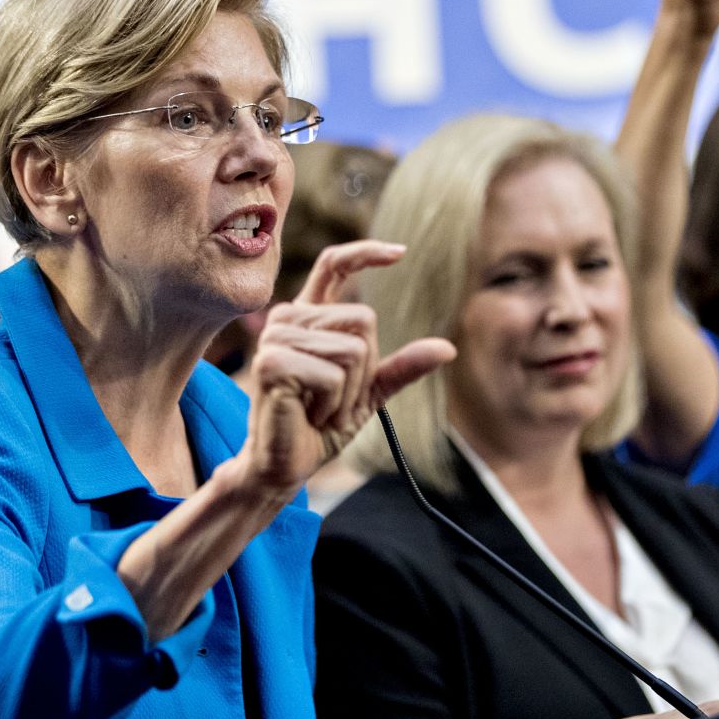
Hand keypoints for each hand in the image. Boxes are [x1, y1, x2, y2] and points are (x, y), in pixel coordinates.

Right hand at [238, 240, 453, 494]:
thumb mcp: (369, 393)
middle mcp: (288, 318)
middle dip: (363, 372)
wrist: (285, 464)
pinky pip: (333, 376)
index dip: (365, 254)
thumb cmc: (320, 426)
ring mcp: (276, 337)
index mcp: (308, 317)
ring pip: (352, 350)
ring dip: (347, 394)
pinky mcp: (271, 362)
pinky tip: (309, 415)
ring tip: (318, 409)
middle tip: (333, 400)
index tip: (400, 253)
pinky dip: (333, 404)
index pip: (334, 266)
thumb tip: (448, 349)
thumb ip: (401, 367)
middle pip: (363, 320)